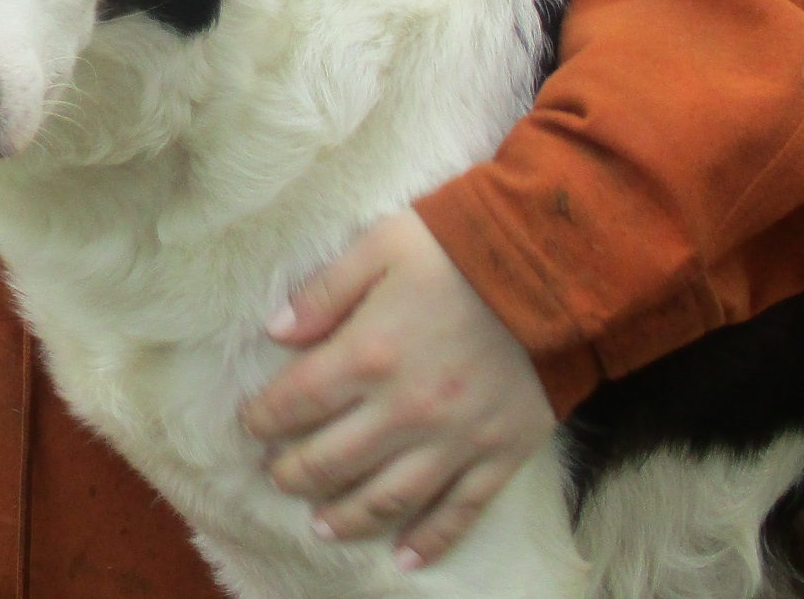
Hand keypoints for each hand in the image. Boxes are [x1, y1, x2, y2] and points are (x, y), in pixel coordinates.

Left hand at [240, 210, 555, 570]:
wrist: (553, 270)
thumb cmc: (457, 249)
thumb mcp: (379, 247)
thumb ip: (324, 292)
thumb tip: (276, 332)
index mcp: (368, 355)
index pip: (296, 402)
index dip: (264, 420)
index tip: (250, 427)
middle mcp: (405, 409)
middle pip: (332, 460)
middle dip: (294, 474)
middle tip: (275, 477)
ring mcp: (455, 440)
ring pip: (388, 498)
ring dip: (347, 517)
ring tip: (320, 525)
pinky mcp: (499, 455)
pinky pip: (460, 511)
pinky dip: (430, 540)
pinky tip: (404, 557)